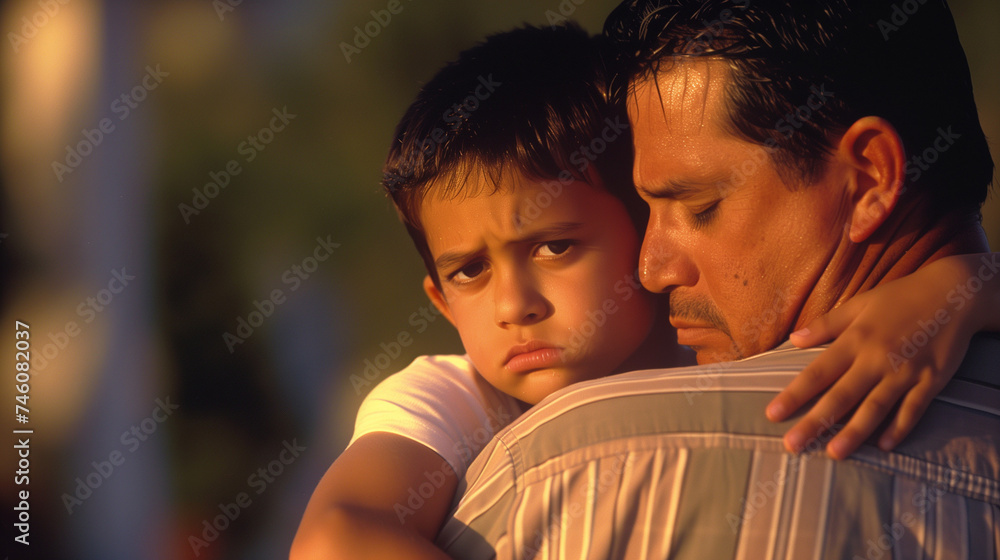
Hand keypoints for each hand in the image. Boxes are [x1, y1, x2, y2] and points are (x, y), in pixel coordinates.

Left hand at [765, 253, 997, 459]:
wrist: (954, 293)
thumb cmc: (900, 298)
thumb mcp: (859, 304)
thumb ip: (825, 325)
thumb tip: (792, 339)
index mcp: (855, 340)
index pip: (818, 372)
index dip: (794, 395)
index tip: (772, 414)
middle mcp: (876, 358)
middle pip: (841, 396)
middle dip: (815, 422)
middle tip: (793, 445)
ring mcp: (905, 371)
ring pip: (875, 407)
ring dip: (854, 432)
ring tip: (834, 453)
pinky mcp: (931, 380)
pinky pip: (914, 408)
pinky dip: (900, 427)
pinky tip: (884, 446)